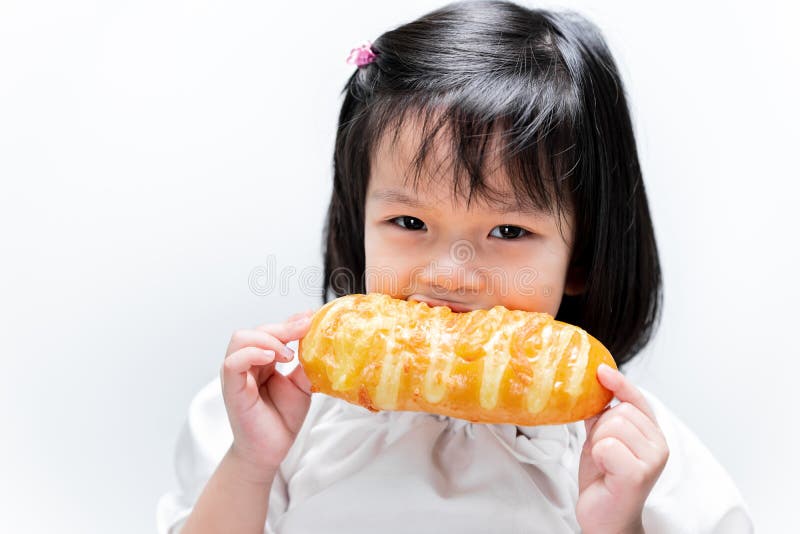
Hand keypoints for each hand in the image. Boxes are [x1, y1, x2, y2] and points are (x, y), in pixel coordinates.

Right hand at [220, 309, 315, 480]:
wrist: (271, 450)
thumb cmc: (282, 418)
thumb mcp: (302, 385)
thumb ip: (306, 363)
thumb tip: (319, 341)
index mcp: (262, 359)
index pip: (271, 331)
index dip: (290, 322)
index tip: (311, 318)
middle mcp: (246, 363)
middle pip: (256, 330)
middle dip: (282, 327)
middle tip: (304, 330)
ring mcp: (237, 375)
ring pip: (240, 339)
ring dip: (268, 339)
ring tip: (288, 354)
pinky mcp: (232, 389)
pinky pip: (233, 363)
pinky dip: (251, 354)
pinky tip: (271, 357)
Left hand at [576, 364, 668, 533]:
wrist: (606, 520)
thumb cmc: (605, 481)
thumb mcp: (602, 441)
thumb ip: (604, 418)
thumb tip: (593, 389)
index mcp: (651, 434)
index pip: (636, 400)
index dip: (619, 384)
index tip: (601, 371)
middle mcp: (658, 445)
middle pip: (618, 411)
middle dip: (599, 429)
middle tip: (603, 454)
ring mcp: (652, 459)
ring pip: (611, 425)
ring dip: (598, 444)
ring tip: (605, 464)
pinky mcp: (639, 473)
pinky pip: (607, 446)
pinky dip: (599, 457)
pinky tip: (606, 473)